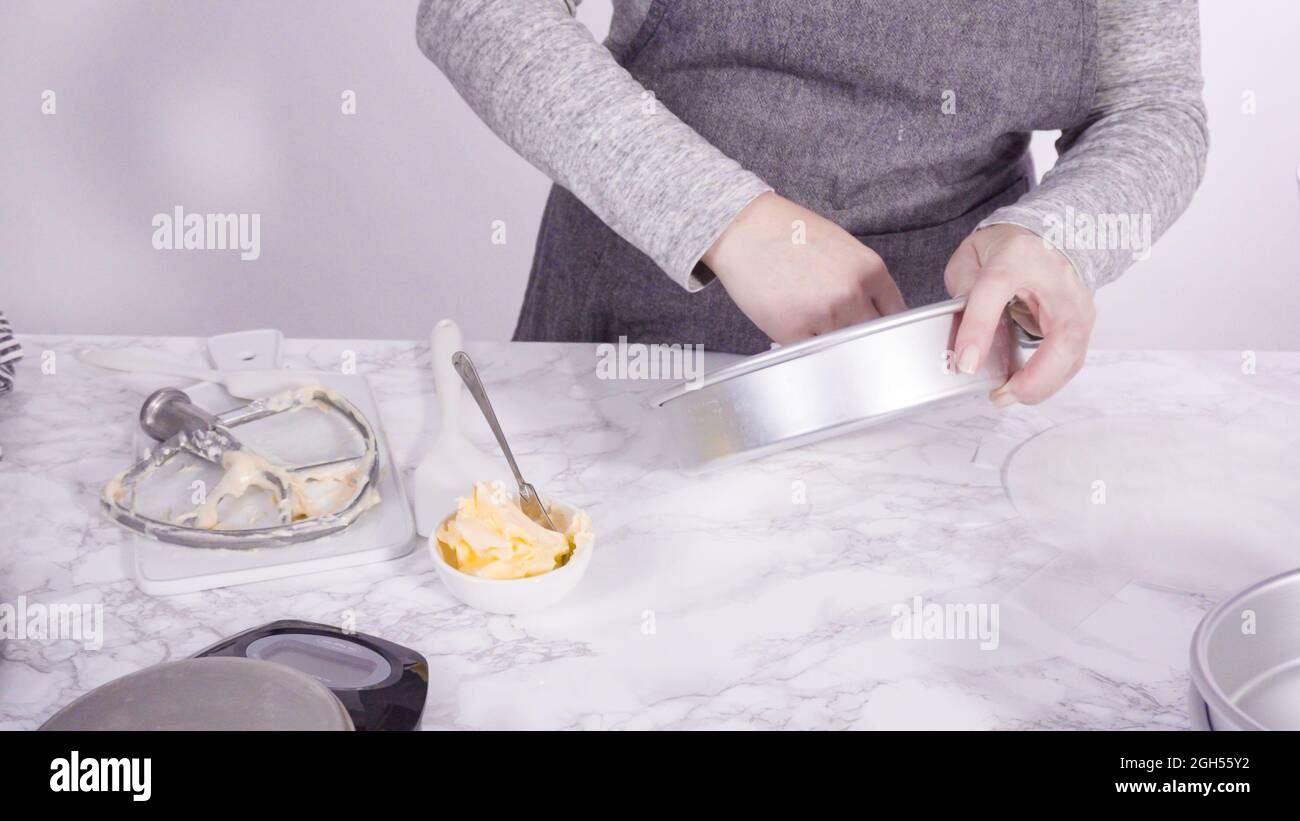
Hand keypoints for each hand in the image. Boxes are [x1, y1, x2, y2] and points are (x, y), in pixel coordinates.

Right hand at [703, 192, 905, 343]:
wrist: (744, 228)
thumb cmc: (788, 233)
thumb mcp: (842, 247)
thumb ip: (863, 279)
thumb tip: (875, 309)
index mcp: (870, 270)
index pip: (895, 314)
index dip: (885, 325)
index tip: (878, 332)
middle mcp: (851, 293)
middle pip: (871, 335)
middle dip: (858, 336)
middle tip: (843, 333)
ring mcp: (823, 314)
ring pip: (841, 346)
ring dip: (830, 342)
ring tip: (813, 324)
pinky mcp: (793, 330)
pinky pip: (811, 353)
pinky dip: (806, 347)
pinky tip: (797, 329)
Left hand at [945, 224, 1094, 405]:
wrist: (1045, 237)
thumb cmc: (1006, 249)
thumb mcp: (971, 258)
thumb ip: (962, 291)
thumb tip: (963, 337)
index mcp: (1018, 255)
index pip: (996, 287)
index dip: (979, 327)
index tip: (965, 363)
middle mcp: (1057, 279)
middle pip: (1062, 335)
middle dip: (1034, 377)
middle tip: (1001, 394)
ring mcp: (1077, 303)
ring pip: (1073, 354)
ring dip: (1041, 385)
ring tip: (1007, 396)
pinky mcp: (1084, 323)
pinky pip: (1072, 360)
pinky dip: (1049, 380)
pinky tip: (1025, 389)